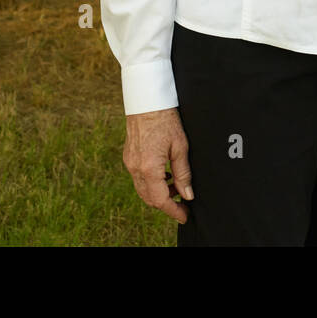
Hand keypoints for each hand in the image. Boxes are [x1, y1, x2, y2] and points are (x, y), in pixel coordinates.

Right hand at [123, 107, 192, 222]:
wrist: (147, 101)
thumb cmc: (166, 120)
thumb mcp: (180, 147)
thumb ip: (183, 173)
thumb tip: (187, 194)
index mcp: (149, 168)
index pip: (160, 200)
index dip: (173, 211)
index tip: (184, 216)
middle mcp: (135, 168)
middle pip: (149, 198)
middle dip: (167, 203)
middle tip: (183, 203)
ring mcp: (130, 163)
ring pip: (143, 190)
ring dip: (158, 193)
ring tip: (176, 186)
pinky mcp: (129, 157)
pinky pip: (138, 178)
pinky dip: (151, 182)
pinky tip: (164, 175)